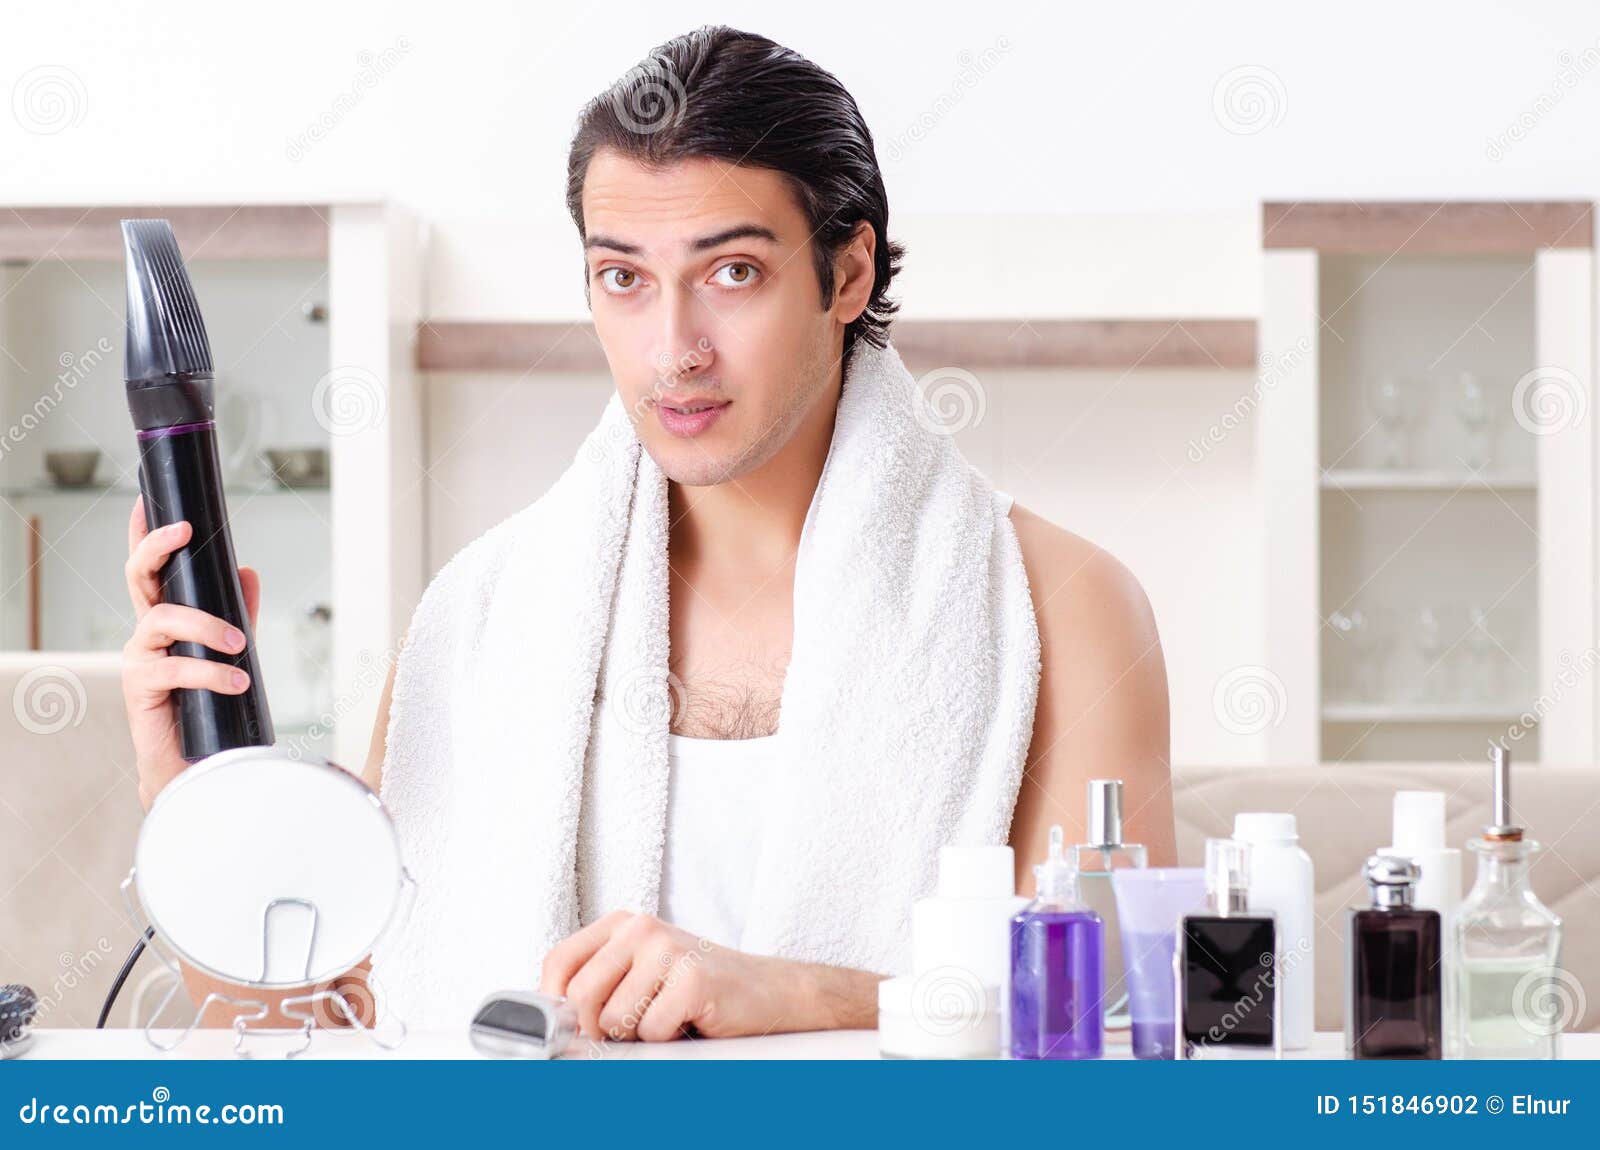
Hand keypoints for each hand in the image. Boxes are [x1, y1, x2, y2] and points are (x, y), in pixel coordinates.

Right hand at [121, 496, 260, 811]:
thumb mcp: (231, 650)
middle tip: (187, 531)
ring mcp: (140, 656)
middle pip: (139, 575)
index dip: (144, 532)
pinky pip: (176, 668)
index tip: (147, 498)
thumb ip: (238, 612)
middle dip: (158, 546)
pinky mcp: (141, 686)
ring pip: (164, 618)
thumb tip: (248, 571)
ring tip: (241, 646)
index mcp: (165, 616)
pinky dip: (212, 673)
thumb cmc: (210, 702)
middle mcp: (146, 630)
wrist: (196, 761)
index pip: (150, 568)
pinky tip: (238, 682)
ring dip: (207, 626)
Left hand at [539, 910, 880, 1041]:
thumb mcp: (638, 977)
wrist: (769, 993)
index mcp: (622, 924)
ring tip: (669, 1018)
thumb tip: (548, 1022)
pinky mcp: (692, 978)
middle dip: (599, 1029)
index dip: (557, 1005)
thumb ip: (596, 986)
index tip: (574, 1027)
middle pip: (579, 996)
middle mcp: (640, 927)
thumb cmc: (698, 990)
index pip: (557, 963)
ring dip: (639, 1035)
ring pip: (613, 1020)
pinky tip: (690, 1020)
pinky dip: (669, 1040)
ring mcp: (667, 949)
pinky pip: (651, 1032)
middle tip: (634, 1029)